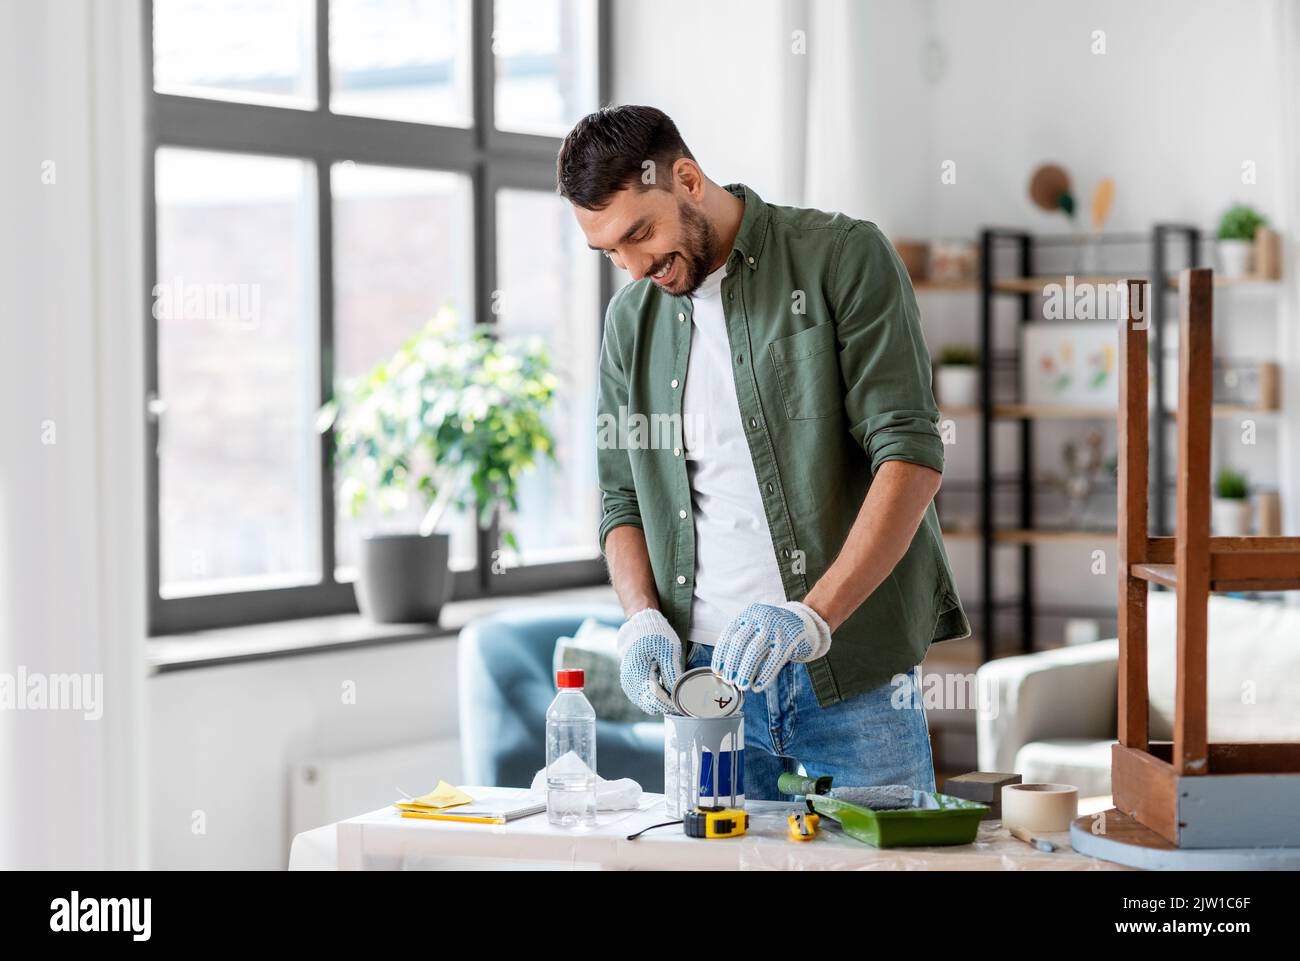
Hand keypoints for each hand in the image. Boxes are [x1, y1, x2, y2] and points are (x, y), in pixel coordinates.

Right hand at [616, 608, 683, 714]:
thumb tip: (680, 695)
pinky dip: (653, 697)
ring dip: (660, 702)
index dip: (672, 705)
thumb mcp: (669, 652)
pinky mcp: (629, 681)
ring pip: (646, 703)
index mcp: (639, 674)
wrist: (641, 623)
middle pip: (651, 706)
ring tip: (676, 693)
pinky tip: (664, 688)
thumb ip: (673, 676)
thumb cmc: (656, 634)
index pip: (657, 700)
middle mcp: (630, 682)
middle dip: (667, 705)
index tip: (686, 704)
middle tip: (683, 699)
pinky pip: (641, 697)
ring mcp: (628, 683)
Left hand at [711, 601, 831, 691]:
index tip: (717, 670)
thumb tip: (727, 669)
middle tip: (729, 680)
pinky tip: (758, 686)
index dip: (721, 654)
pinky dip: (764, 675)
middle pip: (739, 642)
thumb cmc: (775, 629)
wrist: (806, 621)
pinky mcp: (789, 640)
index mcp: (748, 614)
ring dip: (746, 671)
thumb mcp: (757, 627)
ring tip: (742, 685)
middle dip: (732, 664)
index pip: (729, 634)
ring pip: (755, 651)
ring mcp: (775, 628)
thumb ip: (744, 642)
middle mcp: (760, 618)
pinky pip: (774, 660)